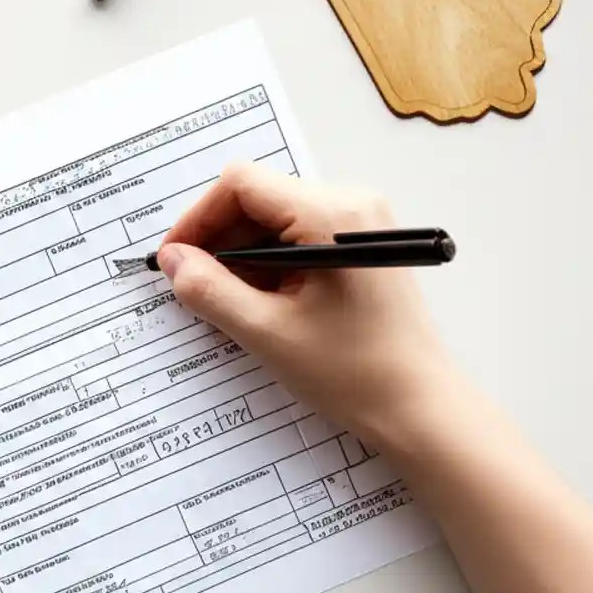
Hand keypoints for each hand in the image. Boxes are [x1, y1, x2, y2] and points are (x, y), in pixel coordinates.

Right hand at [157, 162, 463, 444]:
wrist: (420, 407)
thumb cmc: (354, 373)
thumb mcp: (266, 332)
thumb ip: (209, 290)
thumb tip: (172, 260)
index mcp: (331, 215)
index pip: (242, 185)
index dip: (198, 218)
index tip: (175, 259)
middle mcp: (350, 205)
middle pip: (259, 198)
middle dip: (219, 240)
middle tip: (194, 287)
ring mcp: (361, 223)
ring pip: (276, 218)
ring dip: (243, 255)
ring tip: (231, 302)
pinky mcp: (362, 245)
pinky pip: (300, 235)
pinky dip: (270, 263)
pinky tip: (262, 302)